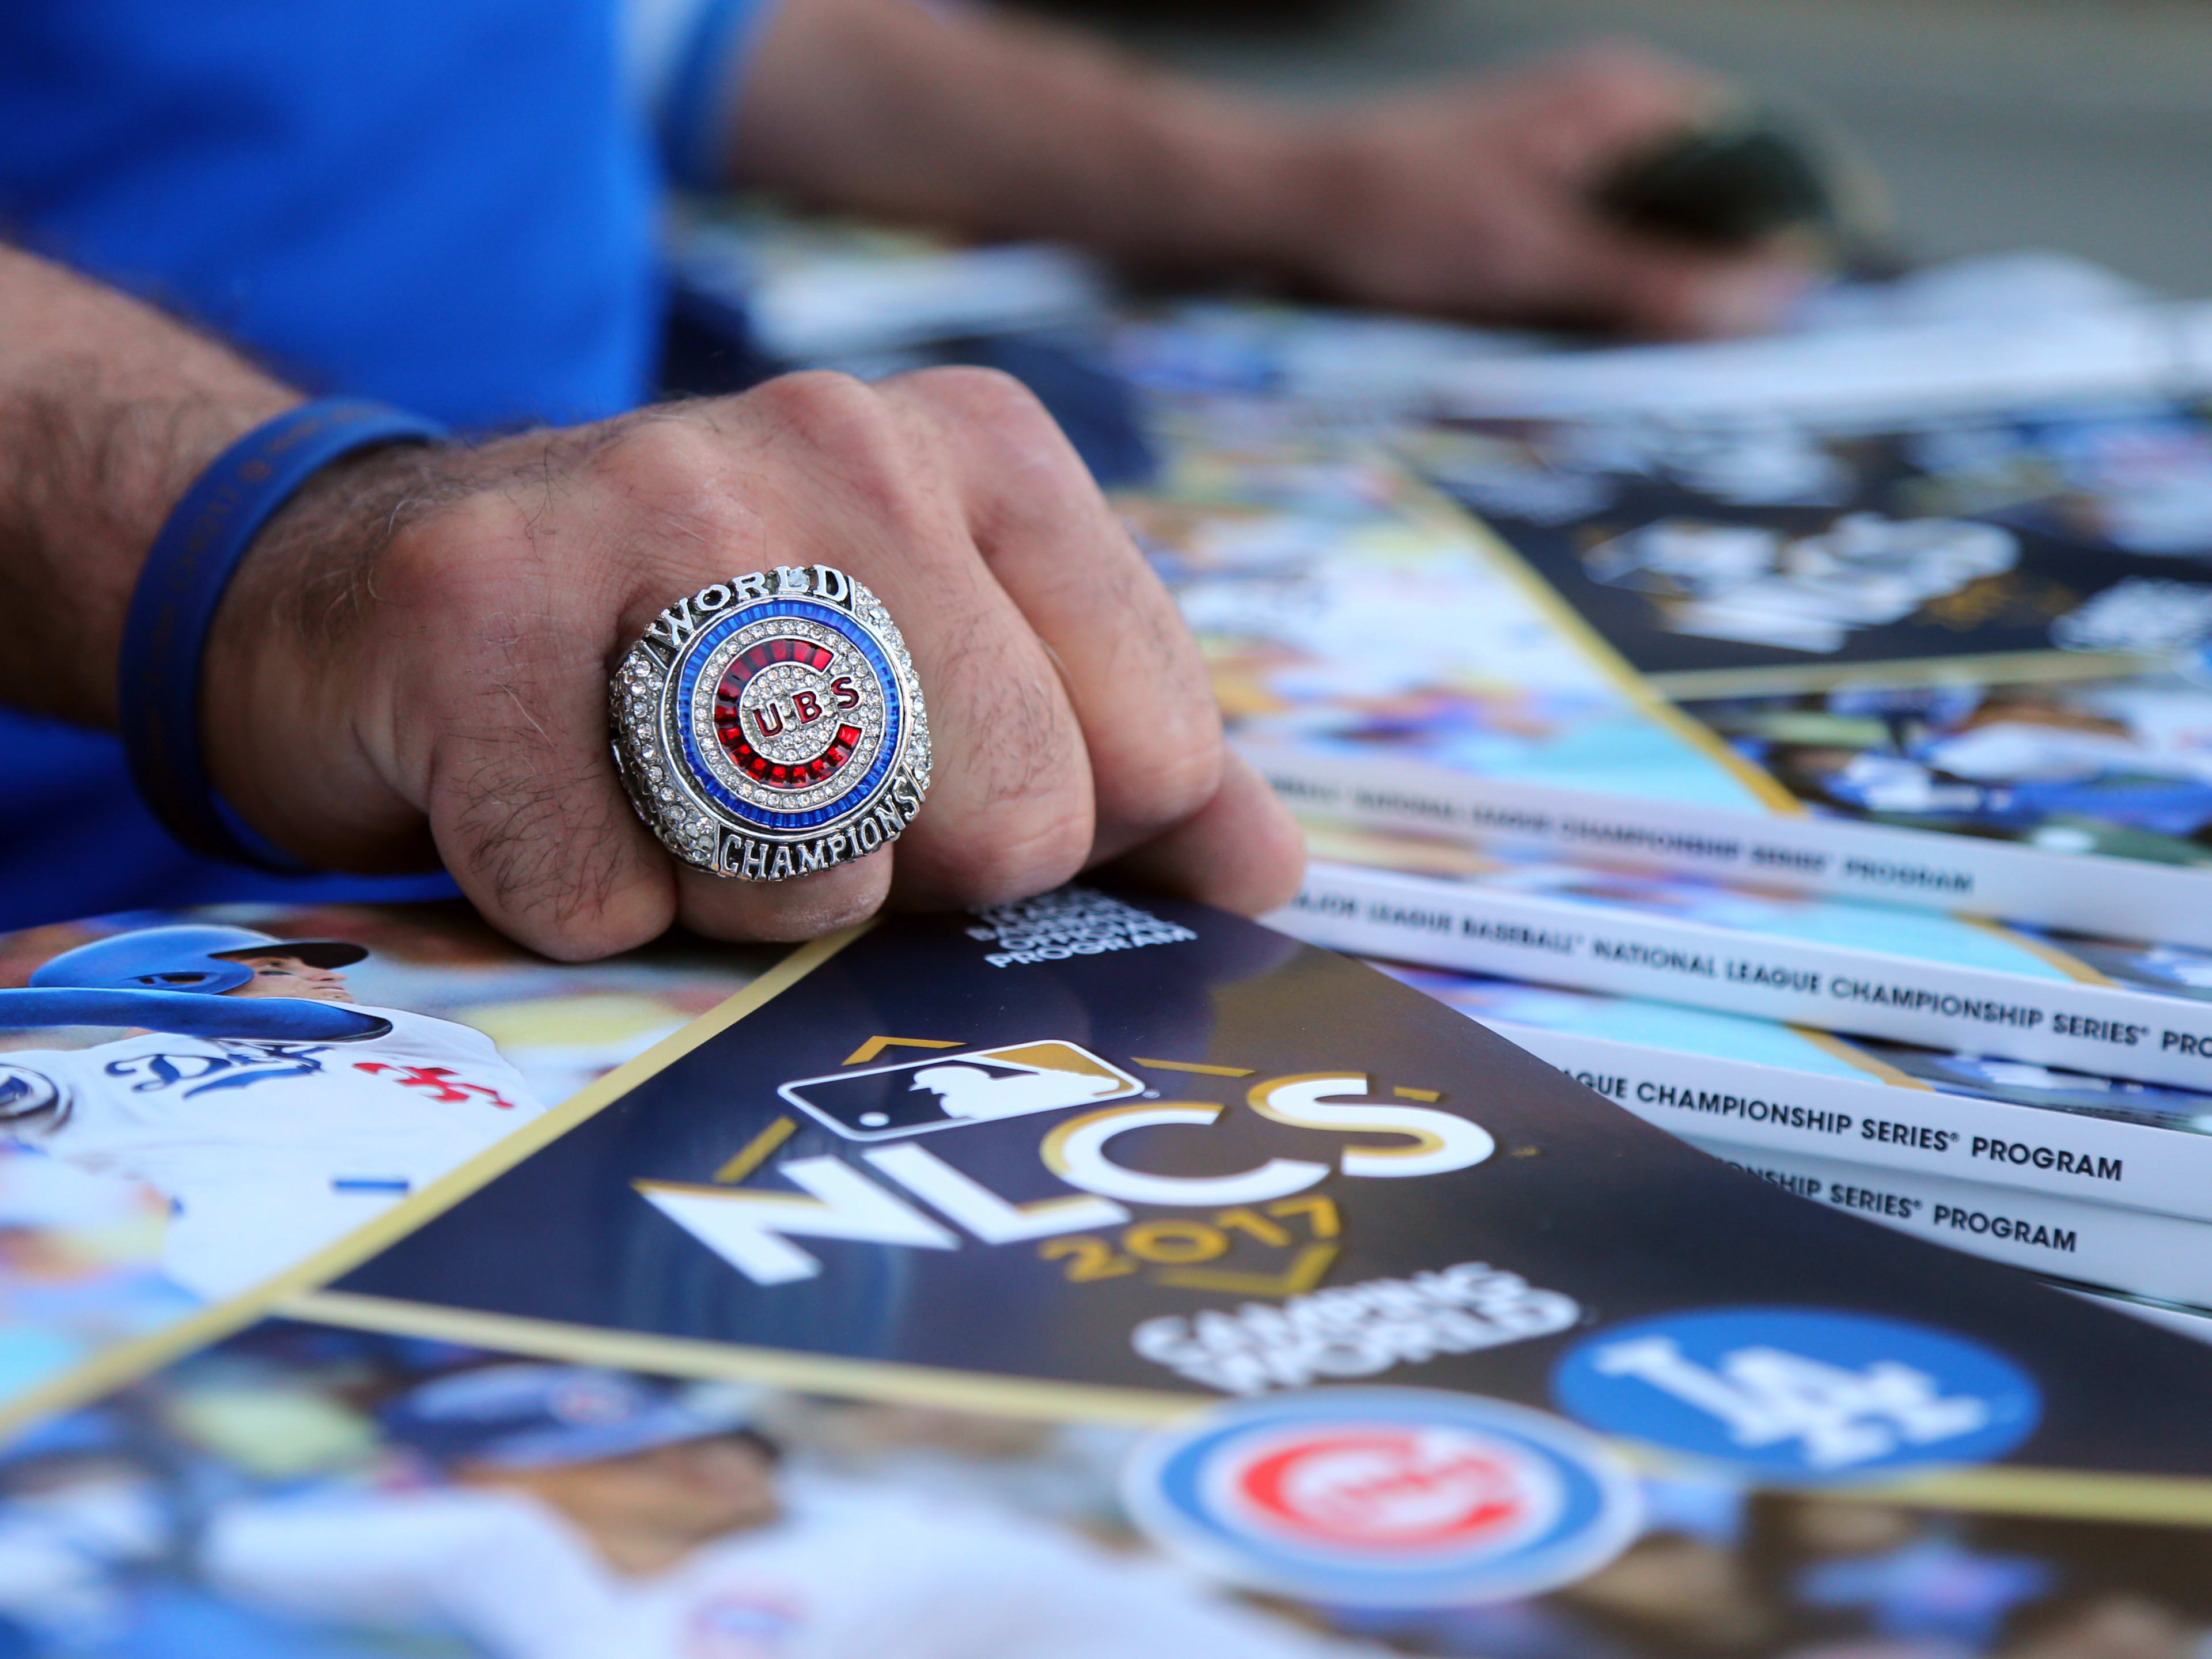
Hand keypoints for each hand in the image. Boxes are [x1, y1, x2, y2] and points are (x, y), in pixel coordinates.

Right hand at [200, 370, 1304, 959]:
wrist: (383, 594)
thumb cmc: (698, 661)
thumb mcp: (940, 667)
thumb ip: (1117, 759)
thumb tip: (1266, 879)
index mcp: (984, 454)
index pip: (1151, 756)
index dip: (1044, 839)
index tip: (931, 791)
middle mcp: (840, 444)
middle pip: (1011, 824)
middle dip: (894, 878)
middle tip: (775, 799)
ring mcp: (650, 498)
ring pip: (814, 871)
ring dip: (733, 902)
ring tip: (653, 793)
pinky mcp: (477, 601)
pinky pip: (605, 900)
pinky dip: (574, 906)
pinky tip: (532, 799)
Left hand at [1277, 42, 1811, 336]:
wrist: (1275, 213)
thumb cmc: (1398, 219)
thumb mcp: (1538, 259)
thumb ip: (1657, 282)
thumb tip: (1778, 300)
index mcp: (1628, 102)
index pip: (1763, 155)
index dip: (1799, 231)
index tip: (1816, 317)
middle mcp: (1607, 124)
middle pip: (1714, 203)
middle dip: (1729, 280)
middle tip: (1743, 370)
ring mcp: (1566, 167)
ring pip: (1655, 240)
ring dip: (1665, 304)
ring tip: (1676, 372)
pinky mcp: (1527, 212)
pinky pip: (1597, 260)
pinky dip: (1608, 307)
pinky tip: (1603, 355)